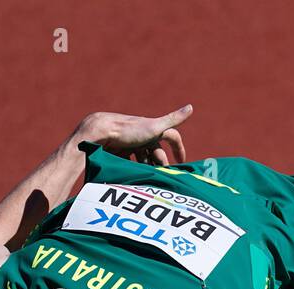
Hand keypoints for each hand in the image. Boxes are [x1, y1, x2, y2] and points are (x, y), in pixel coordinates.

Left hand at [74, 105, 191, 165]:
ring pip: (144, 158)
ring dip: (149, 167)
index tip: (181, 163)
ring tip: (149, 178)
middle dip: (161, 163)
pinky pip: (131, 162)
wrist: (101, 133)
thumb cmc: (129, 130)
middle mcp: (142, 134)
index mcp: (153, 128)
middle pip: (157, 151)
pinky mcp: (120, 151)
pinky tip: (136, 176)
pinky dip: (135, 169)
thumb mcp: (154, 127)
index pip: (171, 137)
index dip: (178, 149)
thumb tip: (192, 106)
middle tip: (163, 176)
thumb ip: (173, 119)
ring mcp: (131, 143)